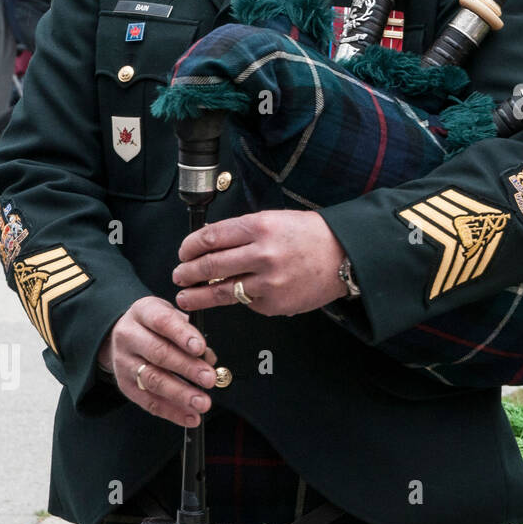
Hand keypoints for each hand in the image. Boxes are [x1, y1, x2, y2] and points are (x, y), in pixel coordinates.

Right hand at [98, 296, 217, 426]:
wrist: (120, 334)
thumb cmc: (155, 325)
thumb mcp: (171, 316)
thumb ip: (191, 333)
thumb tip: (209, 359)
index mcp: (143, 312)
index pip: (162, 322)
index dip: (182, 335)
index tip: (201, 348)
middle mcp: (129, 336)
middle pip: (158, 353)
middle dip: (187, 368)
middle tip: (209, 379)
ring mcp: (124, 362)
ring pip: (153, 380)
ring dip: (181, 394)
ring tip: (202, 403)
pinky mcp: (125, 385)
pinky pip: (148, 401)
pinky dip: (172, 411)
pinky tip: (190, 416)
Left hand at [173, 211, 348, 316]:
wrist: (344, 255)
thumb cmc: (309, 235)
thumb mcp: (275, 219)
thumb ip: (243, 231)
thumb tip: (209, 244)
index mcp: (259, 226)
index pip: (210, 237)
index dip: (189, 247)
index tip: (183, 253)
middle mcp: (262, 254)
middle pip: (209, 265)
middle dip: (187, 272)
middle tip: (179, 275)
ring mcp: (268, 282)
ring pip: (221, 291)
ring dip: (197, 296)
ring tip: (186, 297)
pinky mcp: (275, 304)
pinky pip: (246, 303)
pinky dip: (238, 299)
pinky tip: (236, 295)